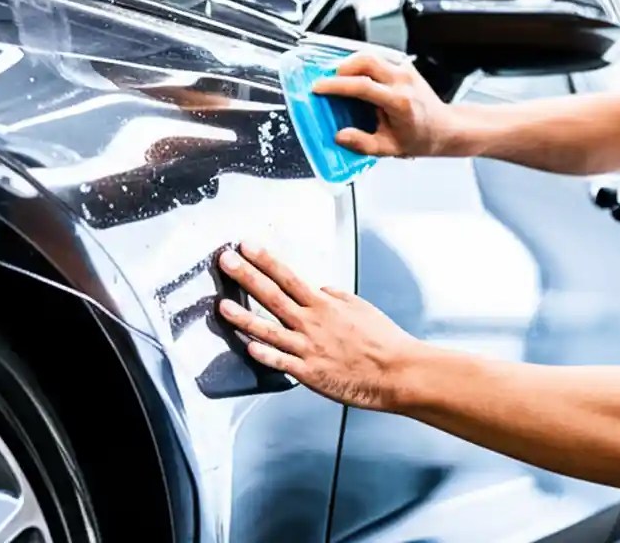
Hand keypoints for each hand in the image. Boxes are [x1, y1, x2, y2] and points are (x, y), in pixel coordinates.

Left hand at [217, 241, 422, 411]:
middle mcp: (311, 322)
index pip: (288, 276)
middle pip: (272, 295)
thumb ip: (337, 297)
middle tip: (226, 261)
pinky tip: (247, 346)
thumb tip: (320, 289)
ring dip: (243, 317)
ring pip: (268, 330)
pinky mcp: (308, 372)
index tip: (247, 246)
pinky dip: (264, 354)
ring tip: (222, 306)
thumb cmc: (383, 341)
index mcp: (323, 305)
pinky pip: (281, 362)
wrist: (397, 372)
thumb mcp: (361, 308)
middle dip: (246, 276)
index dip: (265, 260)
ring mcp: (307, 348)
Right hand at [311, 52, 458, 158]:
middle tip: (328, 81)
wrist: (444, 127)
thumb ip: (363, 144)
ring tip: (340, 78)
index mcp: (399, 102)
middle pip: (366, 61)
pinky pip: (378, 58)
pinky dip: (362, 64)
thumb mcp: (390, 149)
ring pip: (371, 55)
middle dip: (341, 67)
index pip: (363, 86)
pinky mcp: (403, 66)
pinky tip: (355, 76)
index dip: (337, 85)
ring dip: (351, 63)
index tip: (319, 87)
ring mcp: (405, 70)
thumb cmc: (420, 138)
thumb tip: (340, 136)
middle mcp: (402, 81)